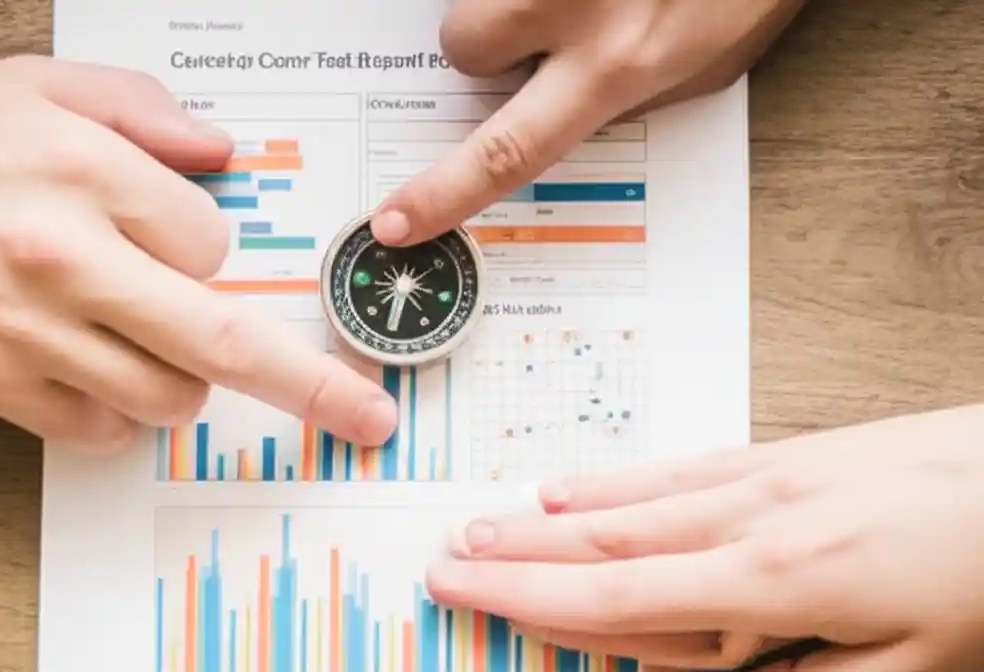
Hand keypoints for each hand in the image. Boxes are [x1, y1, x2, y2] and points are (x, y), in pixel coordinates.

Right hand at [0, 53, 397, 452]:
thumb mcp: (38, 85)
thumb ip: (144, 110)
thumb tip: (223, 153)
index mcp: (87, 173)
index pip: (215, 241)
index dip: (213, 251)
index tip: (190, 249)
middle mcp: (67, 256)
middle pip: (220, 338)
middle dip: (311, 385)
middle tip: (366, 417)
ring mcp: (30, 330)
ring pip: (165, 396)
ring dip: (186, 385)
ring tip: (154, 349)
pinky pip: (96, 430)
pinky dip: (119, 416)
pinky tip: (98, 376)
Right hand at [370, 0, 804, 244]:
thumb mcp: (705, 69)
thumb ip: (623, 96)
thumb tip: (559, 110)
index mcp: (619, 65)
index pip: (510, 149)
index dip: (444, 193)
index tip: (394, 221)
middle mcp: (578, 6)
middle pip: (467, 42)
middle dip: (493, 41)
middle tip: (552, 26)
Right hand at [425, 404, 983, 671]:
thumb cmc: (980, 575)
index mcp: (771, 580)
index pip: (616, 600)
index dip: (527, 602)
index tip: (467, 591)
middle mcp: (747, 518)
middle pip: (602, 542)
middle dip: (517, 555)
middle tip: (449, 557)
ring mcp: (758, 477)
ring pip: (627, 503)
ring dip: (548, 518)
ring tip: (490, 525)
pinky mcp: (777, 454)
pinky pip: (672, 470)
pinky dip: (613, 481)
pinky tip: (575, 486)